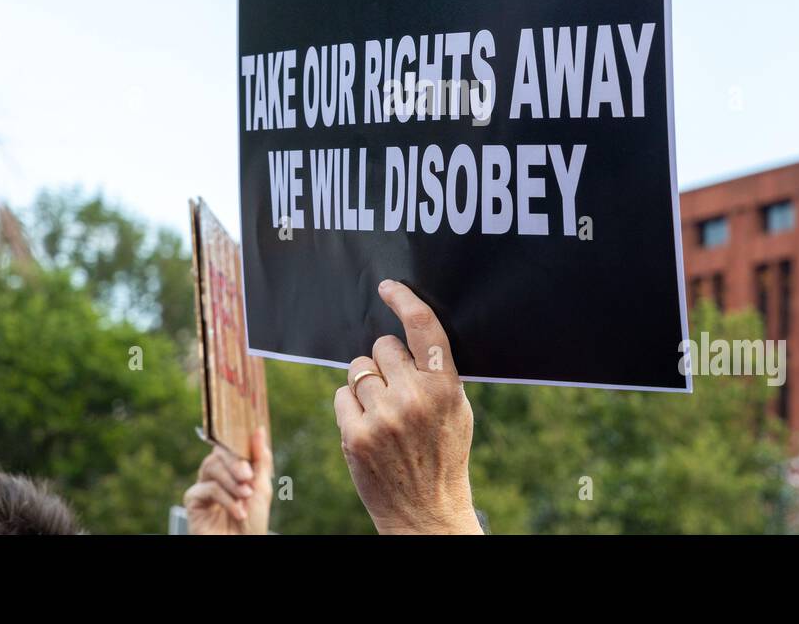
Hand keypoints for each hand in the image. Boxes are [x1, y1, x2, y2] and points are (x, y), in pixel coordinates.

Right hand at [183, 426, 272, 534]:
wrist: (242, 546)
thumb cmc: (253, 523)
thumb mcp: (262, 487)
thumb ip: (261, 459)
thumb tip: (259, 430)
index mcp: (232, 470)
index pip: (229, 446)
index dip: (237, 443)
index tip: (250, 445)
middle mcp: (216, 476)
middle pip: (218, 453)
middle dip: (236, 463)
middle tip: (248, 477)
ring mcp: (203, 487)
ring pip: (211, 467)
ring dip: (232, 482)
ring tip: (245, 496)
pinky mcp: (193, 501)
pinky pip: (207, 488)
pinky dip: (225, 498)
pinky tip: (237, 511)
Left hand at [334, 279, 481, 534]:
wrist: (427, 511)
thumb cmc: (442, 454)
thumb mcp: (457, 410)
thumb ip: (436, 373)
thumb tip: (407, 333)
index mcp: (445, 387)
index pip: (423, 328)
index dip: (404, 300)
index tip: (388, 286)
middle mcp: (414, 398)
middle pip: (383, 347)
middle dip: (386, 362)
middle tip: (398, 390)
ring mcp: (382, 417)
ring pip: (358, 369)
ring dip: (366, 384)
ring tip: (383, 412)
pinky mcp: (355, 435)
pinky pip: (342, 396)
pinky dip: (351, 408)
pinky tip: (368, 428)